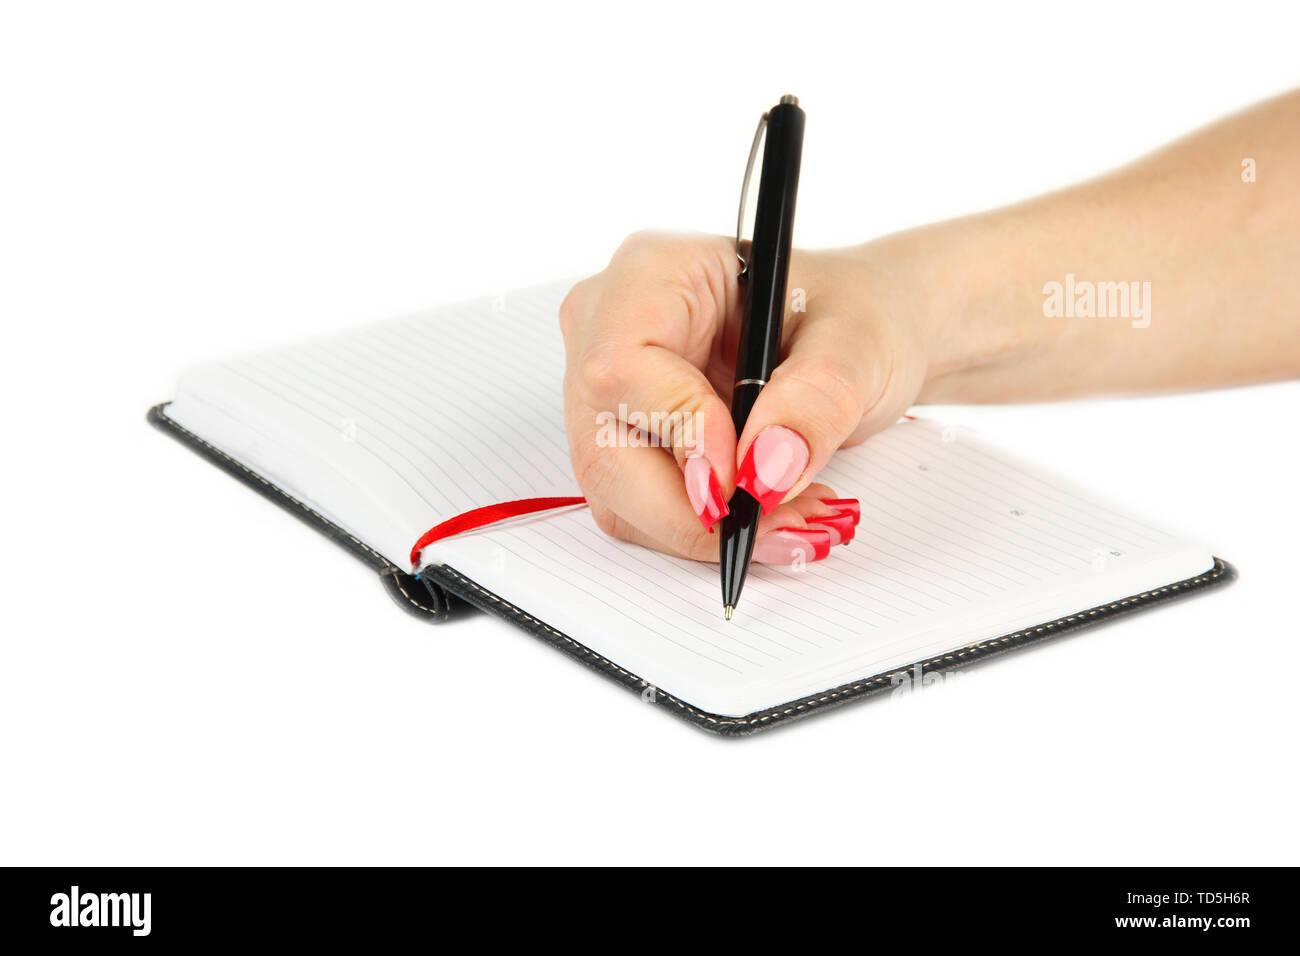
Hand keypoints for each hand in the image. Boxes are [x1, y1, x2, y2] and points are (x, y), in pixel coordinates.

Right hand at [559, 231, 936, 563]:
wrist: (859, 336)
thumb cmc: (855, 313)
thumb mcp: (857, 345)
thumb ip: (814, 403)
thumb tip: (762, 473)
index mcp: (653, 271)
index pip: (620, 366)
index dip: (677, 434)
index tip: (743, 482)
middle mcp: (608, 328)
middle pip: (603, 448)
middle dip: (693, 511)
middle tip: (782, 528)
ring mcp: (606, 390)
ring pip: (616, 494)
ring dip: (705, 529)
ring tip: (795, 519)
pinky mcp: (622, 441)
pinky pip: (638, 511)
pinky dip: (705, 530)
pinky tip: (768, 514)